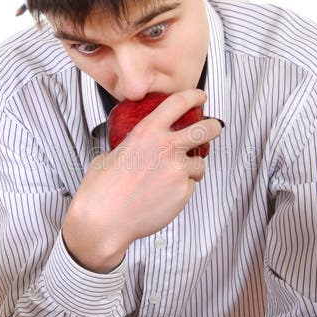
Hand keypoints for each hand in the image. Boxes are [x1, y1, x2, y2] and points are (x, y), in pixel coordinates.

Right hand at [63, 89, 221, 271]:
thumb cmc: (102, 190)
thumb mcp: (111, 154)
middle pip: (205, 129)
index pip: (178, 103)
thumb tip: (135, 146)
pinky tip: (164, 195)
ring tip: (171, 178)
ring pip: (199, 164)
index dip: (194, 97)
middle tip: (213, 129)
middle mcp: (166, 147)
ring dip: (192, 168)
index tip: (200, 97)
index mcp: (146, 132)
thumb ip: (131, 145)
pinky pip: (190, 186)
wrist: (104, 220)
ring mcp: (177, 170)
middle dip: (213, 127)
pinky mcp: (183, 192)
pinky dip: (182, 189)